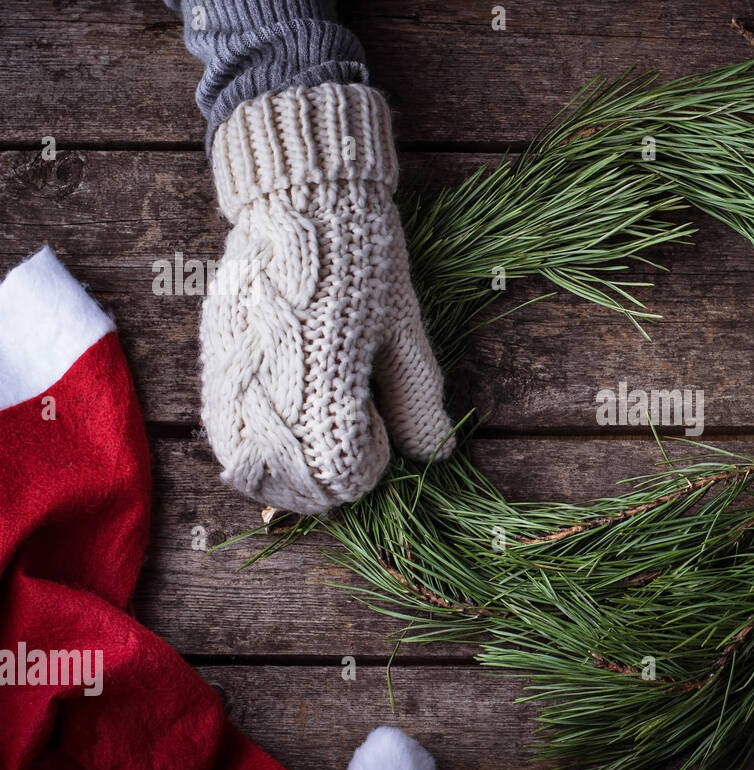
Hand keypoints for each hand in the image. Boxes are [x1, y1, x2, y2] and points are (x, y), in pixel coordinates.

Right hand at [201, 84, 453, 513]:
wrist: (302, 200)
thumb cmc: (364, 263)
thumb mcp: (404, 332)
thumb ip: (416, 399)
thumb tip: (435, 454)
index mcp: (328, 375)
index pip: (340, 471)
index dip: (367, 467)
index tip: (380, 429)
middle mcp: (272, 382)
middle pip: (292, 482)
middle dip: (329, 482)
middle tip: (353, 446)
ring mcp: (235, 372)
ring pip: (248, 468)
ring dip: (286, 475)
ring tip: (317, 446)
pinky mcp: (214, 358)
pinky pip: (221, 431)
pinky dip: (251, 450)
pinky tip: (281, 431)